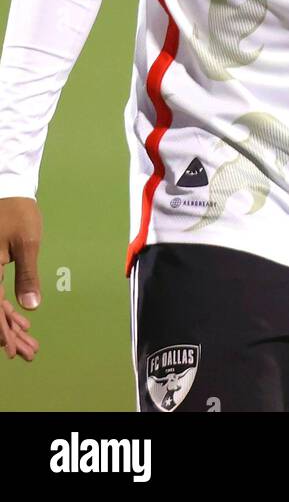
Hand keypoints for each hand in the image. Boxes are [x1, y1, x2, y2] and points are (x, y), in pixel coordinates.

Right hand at [0, 197, 42, 361]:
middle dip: (8, 334)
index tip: (13, 350)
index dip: (2, 331)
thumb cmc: (18, 213)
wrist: (9, 189)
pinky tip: (19, 320)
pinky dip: (7, 309)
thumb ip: (27, 276)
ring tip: (27, 342)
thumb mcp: (27, 243)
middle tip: (26, 352)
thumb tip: (30, 306)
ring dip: (8, 324)